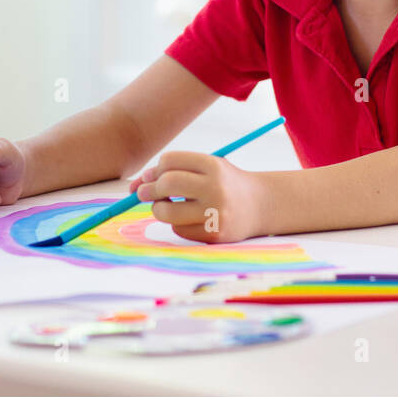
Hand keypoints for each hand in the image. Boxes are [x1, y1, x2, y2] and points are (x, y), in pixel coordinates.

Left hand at [127, 150, 264, 242]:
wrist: (261, 205)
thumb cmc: (224, 183)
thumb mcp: (207, 168)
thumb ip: (175, 171)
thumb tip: (136, 186)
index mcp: (213, 165)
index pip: (170, 161)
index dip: (154, 170)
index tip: (149, 177)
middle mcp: (215, 188)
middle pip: (167, 184)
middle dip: (148, 189)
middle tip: (143, 193)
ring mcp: (215, 213)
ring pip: (167, 212)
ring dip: (159, 209)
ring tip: (164, 206)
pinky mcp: (214, 234)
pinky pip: (178, 229)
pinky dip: (176, 224)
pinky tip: (188, 218)